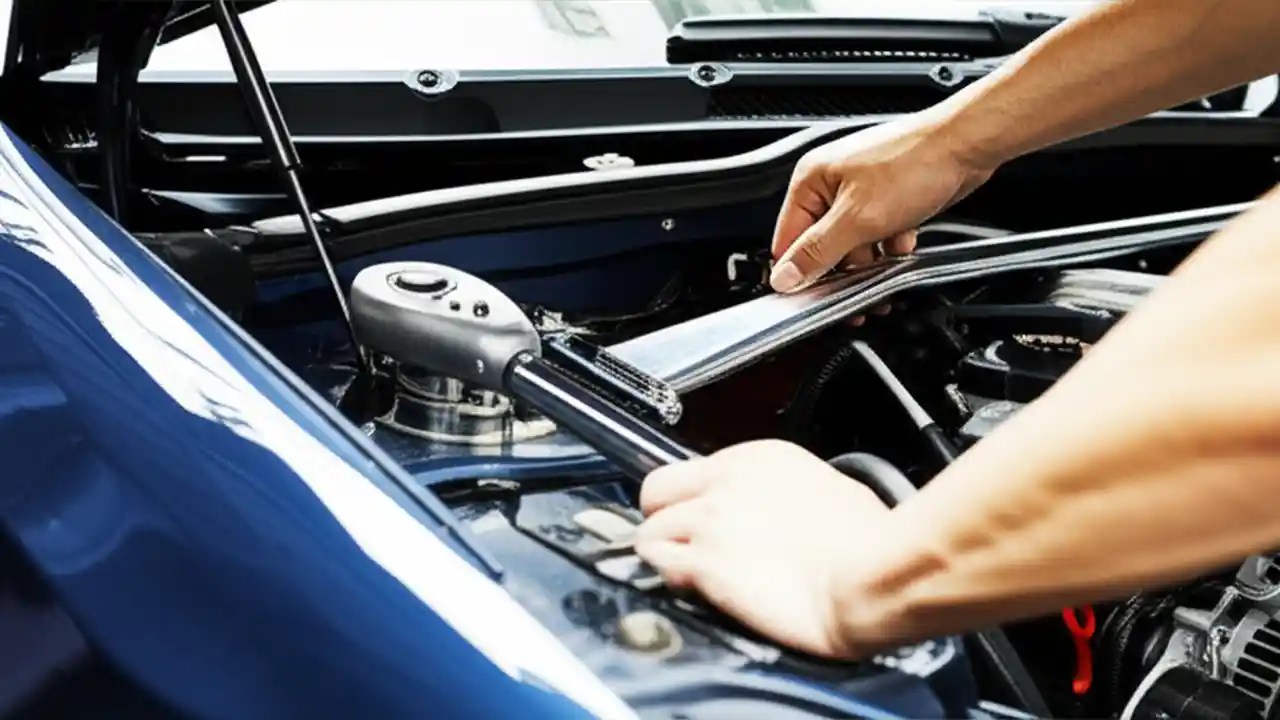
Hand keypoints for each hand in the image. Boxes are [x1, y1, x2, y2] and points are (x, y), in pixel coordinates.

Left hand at [635, 440, 891, 658]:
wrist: (871, 577)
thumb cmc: (869, 543)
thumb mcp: (833, 491)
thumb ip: (789, 496)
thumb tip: (786, 513)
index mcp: (758, 459)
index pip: (692, 470)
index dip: (690, 499)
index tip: (698, 519)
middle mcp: (726, 482)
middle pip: (655, 490)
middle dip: (662, 518)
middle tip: (681, 545)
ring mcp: (710, 521)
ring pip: (649, 532)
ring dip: (665, 554)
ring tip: (690, 576)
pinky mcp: (704, 563)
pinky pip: (656, 565)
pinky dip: (667, 579)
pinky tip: (692, 589)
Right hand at [770, 112, 996, 292]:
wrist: (966, 146)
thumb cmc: (915, 162)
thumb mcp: (858, 219)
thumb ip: (818, 252)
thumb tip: (784, 277)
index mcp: (811, 180)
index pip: (788, 239)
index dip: (801, 271)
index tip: (816, 296)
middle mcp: (832, 184)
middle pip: (823, 245)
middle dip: (845, 268)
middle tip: (860, 287)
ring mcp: (860, 191)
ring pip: (853, 243)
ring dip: (872, 260)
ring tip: (889, 264)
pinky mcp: (886, 198)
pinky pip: (877, 234)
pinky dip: (891, 244)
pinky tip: (904, 241)